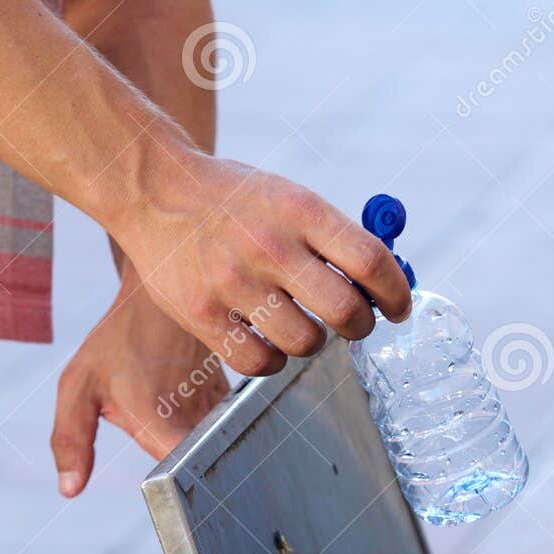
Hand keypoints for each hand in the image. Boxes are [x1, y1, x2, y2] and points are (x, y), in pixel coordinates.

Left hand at [51, 277, 231, 492]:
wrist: (160, 297)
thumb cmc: (116, 342)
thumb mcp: (78, 387)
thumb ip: (71, 440)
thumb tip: (70, 488)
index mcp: (157, 420)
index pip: (179, 475)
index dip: (172, 491)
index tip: (164, 495)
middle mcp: (194, 416)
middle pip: (198, 468)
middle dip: (184, 475)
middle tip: (168, 466)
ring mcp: (216, 406)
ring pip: (213, 448)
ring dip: (199, 453)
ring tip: (179, 431)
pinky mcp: (227, 397)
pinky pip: (222, 428)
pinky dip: (209, 434)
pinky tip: (192, 419)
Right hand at [114, 151, 413, 375]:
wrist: (155, 191)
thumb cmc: (234, 201)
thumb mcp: (288, 196)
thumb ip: (334, 236)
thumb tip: (384, 285)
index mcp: (300, 210)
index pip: (370, 261)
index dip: (396, 293)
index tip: (397, 307)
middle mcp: (269, 246)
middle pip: (345, 310)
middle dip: (361, 325)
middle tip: (354, 323)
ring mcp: (233, 282)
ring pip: (305, 343)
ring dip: (314, 342)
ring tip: (301, 326)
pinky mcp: (201, 314)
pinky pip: (259, 362)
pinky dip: (273, 361)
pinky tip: (268, 342)